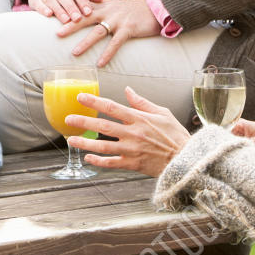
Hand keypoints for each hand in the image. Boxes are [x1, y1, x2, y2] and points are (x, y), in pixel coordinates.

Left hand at [55, 0, 158, 65]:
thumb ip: (100, 10)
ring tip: (74, 53)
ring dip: (85, 42)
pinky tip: (100, 63)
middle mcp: (108, 11)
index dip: (68, 11)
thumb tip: (84, 17)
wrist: (156, 7)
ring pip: (98, 31)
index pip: (82, 8)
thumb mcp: (114, 7)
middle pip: (85, 17)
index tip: (53, 16)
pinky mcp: (129, 28)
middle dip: (71, 25)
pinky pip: (116, 43)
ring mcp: (118, 20)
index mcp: (102, 6)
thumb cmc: (134, 10)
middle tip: (57, 34)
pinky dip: (107, 53)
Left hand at [64, 87, 190, 177]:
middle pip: (103, 125)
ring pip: (103, 146)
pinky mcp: (133, 164)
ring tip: (71, 139)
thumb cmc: (175, 135)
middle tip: (68, 119)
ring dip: (85, 142)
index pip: (112, 107)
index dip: (94, 101)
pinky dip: (98, 161)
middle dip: (84, 121)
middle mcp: (133, 133)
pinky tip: (87, 157)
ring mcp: (132, 149)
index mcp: (139, 118)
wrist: (186, 159)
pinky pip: (111, 163)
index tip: (80, 97)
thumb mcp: (162, 113)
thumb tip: (127, 90)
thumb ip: (142, 102)